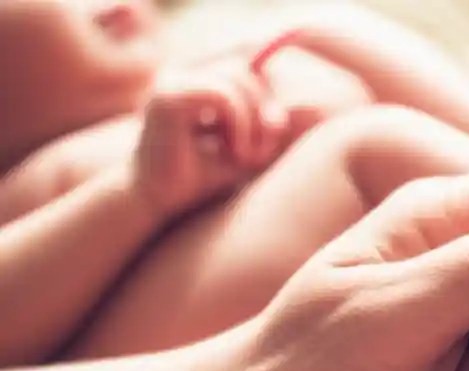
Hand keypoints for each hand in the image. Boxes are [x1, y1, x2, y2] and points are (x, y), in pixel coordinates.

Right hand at [132, 57, 288, 216]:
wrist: (158, 203)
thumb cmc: (203, 179)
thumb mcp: (247, 146)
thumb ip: (267, 122)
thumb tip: (307, 108)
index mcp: (197, 80)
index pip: (248, 68)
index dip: (268, 97)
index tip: (274, 136)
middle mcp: (182, 74)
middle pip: (246, 69)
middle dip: (265, 110)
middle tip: (265, 152)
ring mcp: (172, 81)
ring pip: (238, 79)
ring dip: (254, 121)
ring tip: (248, 156)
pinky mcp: (168, 97)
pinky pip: (222, 95)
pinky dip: (240, 124)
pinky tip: (236, 153)